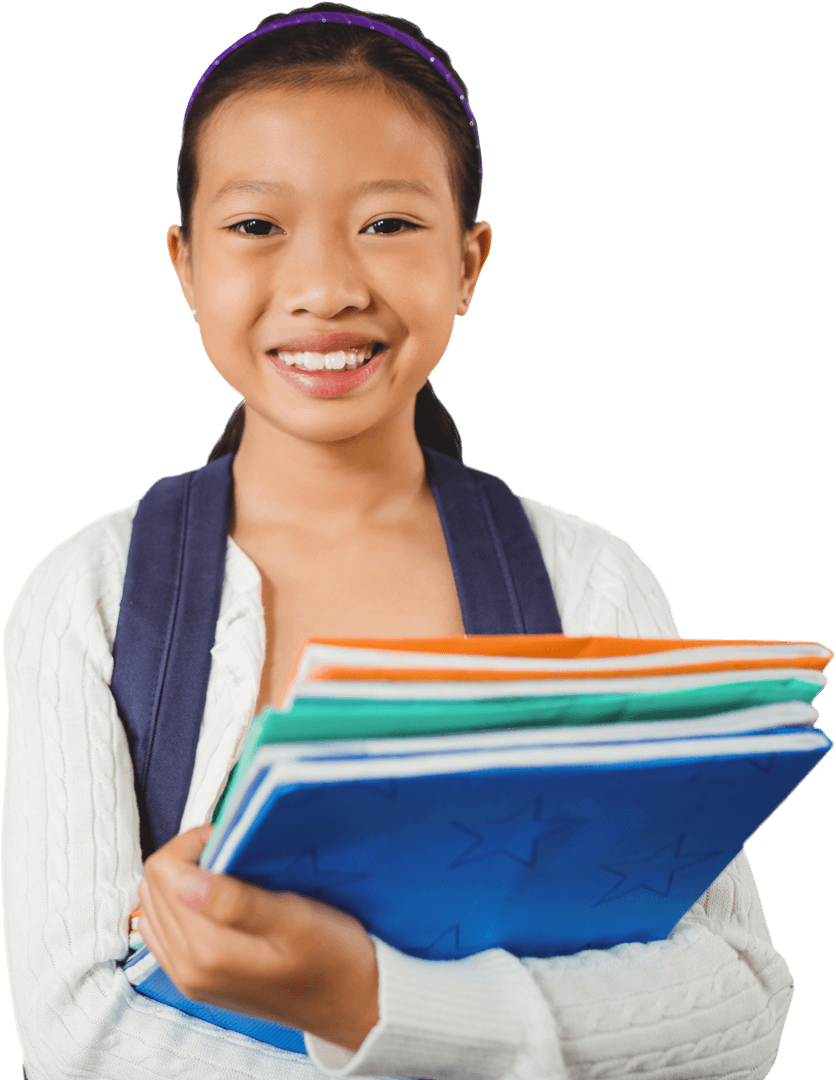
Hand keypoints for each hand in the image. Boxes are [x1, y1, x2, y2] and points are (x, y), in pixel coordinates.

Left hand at [138, 824, 379, 1052]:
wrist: (352, 1002)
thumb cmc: (334, 958)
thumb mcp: (294, 919)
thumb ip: (235, 901)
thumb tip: (183, 878)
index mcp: (208, 952)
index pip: (164, 872)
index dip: (195, 843)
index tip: (230, 841)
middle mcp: (188, 969)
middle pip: (153, 886)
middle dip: (188, 859)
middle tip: (232, 854)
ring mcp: (189, 977)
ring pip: (153, 905)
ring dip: (183, 880)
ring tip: (227, 874)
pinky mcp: (197, 979)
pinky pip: (164, 930)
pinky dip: (182, 904)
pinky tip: (216, 899)